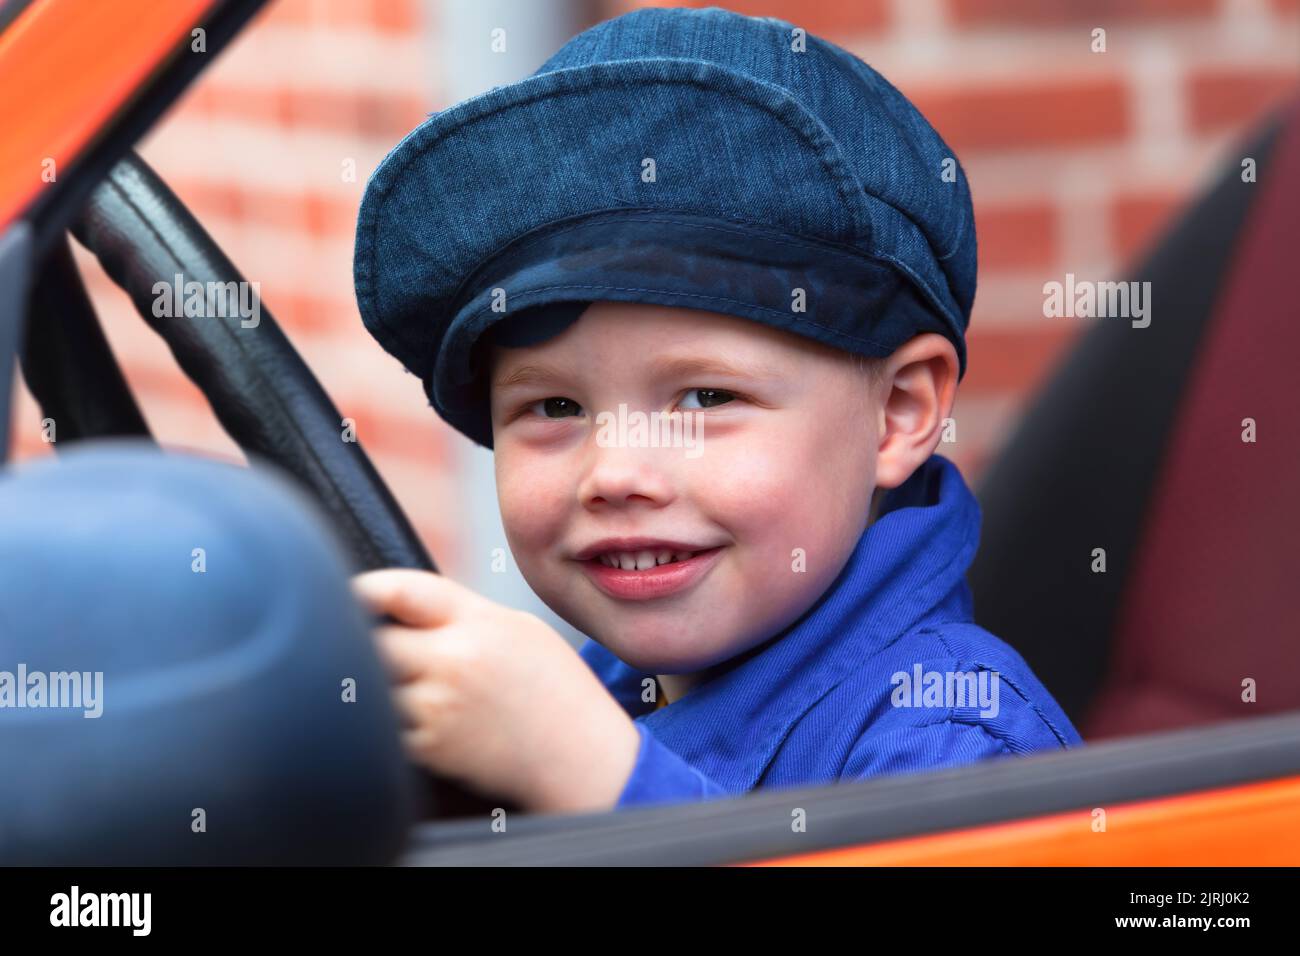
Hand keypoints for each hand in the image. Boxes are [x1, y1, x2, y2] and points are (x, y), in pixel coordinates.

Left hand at [351, 569, 641, 814]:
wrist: (582, 755)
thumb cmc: (555, 689)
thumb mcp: (517, 628)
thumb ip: (460, 614)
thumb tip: (403, 607)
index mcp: (477, 620)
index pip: (400, 590)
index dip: (365, 589)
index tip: (352, 595)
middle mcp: (454, 658)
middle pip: (373, 640)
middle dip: (370, 643)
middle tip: (378, 650)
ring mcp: (438, 705)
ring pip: (375, 687)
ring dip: (380, 686)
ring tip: (409, 688)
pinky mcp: (430, 747)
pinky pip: (387, 727)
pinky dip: (393, 724)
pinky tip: (425, 721)